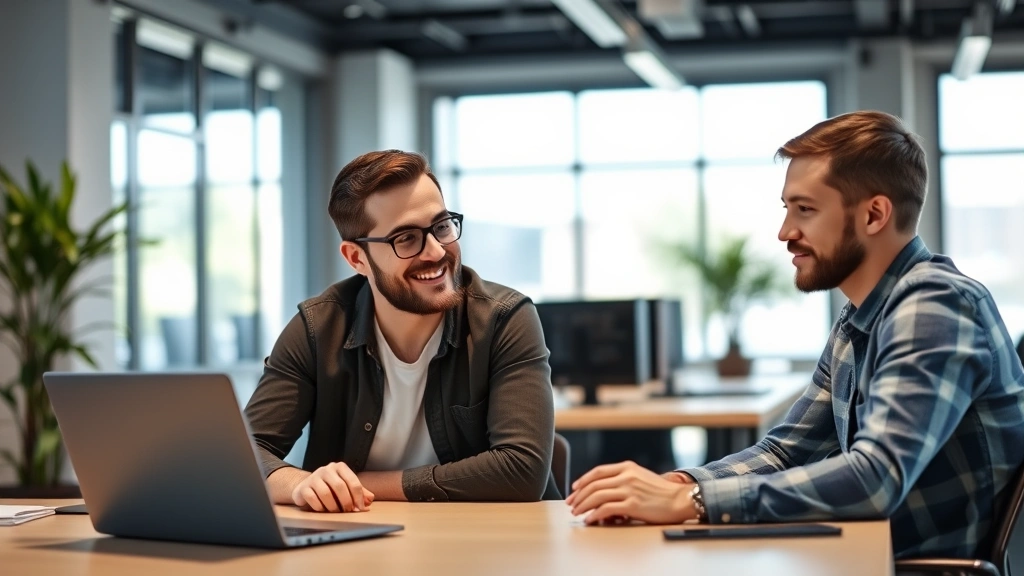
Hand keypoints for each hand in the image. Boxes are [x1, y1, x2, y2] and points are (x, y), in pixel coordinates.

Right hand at [290, 462, 374, 512]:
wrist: (306, 487)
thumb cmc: (330, 488)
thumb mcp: (346, 488)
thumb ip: (359, 492)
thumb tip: (369, 500)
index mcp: (340, 467)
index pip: (353, 481)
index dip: (358, 497)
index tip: (360, 508)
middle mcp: (327, 469)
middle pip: (340, 486)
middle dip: (346, 502)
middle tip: (348, 511)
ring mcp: (313, 477)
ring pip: (326, 493)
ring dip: (333, 507)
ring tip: (335, 511)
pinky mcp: (303, 487)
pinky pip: (313, 498)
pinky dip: (320, 507)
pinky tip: (322, 510)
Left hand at [566, 461, 694, 525]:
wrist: (680, 500)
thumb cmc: (662, 492)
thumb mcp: (641, 476)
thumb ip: (624, 478)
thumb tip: (604, 490)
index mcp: (627, 467)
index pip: (598, 472)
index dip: (583, 480)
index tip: (574, 489)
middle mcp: (626, 476)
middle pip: (594, 485)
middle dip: (579, 495)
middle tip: (571, 504)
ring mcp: (629, 490)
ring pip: (597, 496)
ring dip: (583, 505)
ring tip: (577, 512)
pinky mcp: (632, 505)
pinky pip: (606, 509)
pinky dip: (594, 515)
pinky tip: (590, 520)